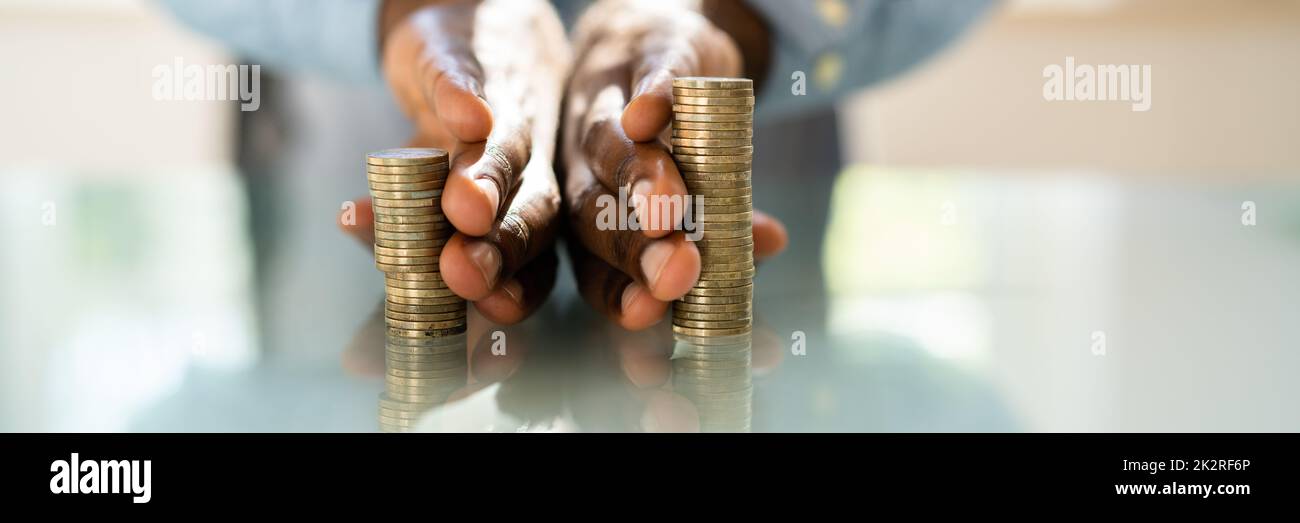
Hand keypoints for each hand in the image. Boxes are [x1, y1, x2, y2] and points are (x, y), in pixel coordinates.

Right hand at [340, 0, 569, 323]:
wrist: (472, 35)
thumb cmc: (451, 137)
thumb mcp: (427, 194)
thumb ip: (398, 239)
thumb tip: (354, 304)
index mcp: (526, 208)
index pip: (532, 261)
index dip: (516, 290)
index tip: (492, 315)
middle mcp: (530, 164)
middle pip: (531, 209)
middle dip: (501, 245)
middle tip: (466, 275)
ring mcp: (505, 108)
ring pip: (508, 146)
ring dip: (487, 176)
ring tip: (462, 206)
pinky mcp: (471, 58)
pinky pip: (471, 77)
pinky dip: (466, 94)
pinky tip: (462, 111)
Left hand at [560, 0, 786, 329]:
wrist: (658, 39)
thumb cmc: (677, 137)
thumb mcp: (703, 186)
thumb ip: (731, 226)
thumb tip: (773, 244)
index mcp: (594, 211)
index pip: (596, 264)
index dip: (617, 289)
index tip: (647, 315)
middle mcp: (583, 164)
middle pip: (596, 210)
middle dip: (634, 245)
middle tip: (674, 271)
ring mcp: (606, 105)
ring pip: (608, 144)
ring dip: (638, 176)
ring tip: (670, 209)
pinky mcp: (641, 54)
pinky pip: (642, 75)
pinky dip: (649, 94)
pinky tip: (655, 112)